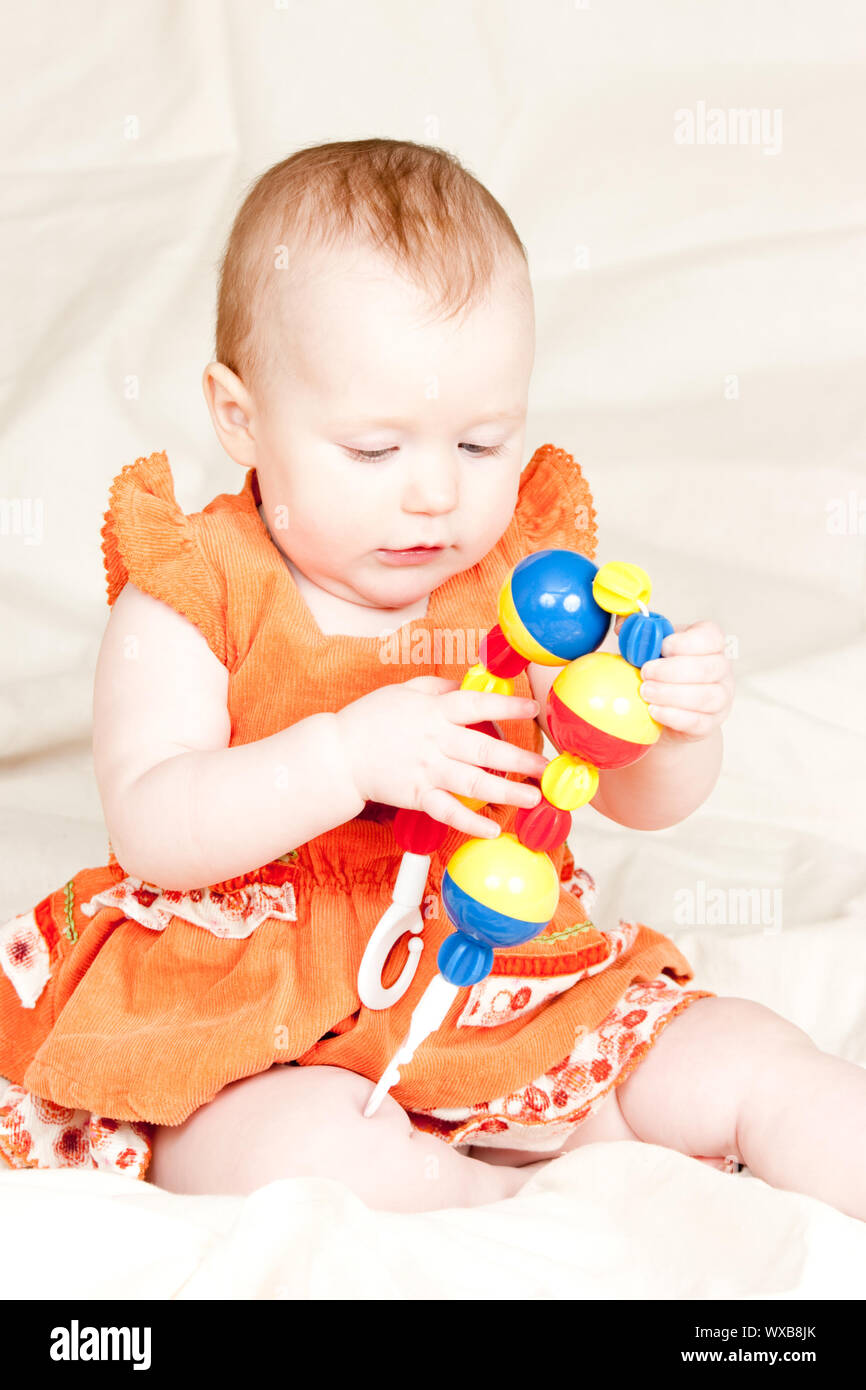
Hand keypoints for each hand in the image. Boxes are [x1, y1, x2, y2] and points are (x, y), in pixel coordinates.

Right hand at [335, 676, 547, 837]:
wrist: (337, 753)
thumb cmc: (371, 719)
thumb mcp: (405, 690)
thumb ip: (439, 688)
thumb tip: (467, 685)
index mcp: (435, 710)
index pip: (477, 704)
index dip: (508, 705)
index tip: (534, 708)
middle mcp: (435, 740)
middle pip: (485, 749)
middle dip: (520, 759)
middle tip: (545, 768)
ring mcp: (427, 769)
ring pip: (473, 782)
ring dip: (506, 791)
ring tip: (532, 798)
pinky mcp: (416, 795)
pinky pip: (448, 811)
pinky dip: (470, 822)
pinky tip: (493, 829)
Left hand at [622, 619, 733, 743]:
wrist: (666, 711)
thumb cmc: (660, 673)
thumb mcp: (650, 648)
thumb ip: (638, 633)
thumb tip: (622, 625)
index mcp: (709, 643)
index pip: (710, 637)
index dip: (685, 642)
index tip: (660, 647)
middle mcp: (721, 669)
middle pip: (709, 667)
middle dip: (672, 671)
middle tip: (645, 673)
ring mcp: (720, 698)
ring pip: (707, 696)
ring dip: (672, 694)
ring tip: (646, 692)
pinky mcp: (710, 723)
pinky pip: (698, 721)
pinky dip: (673, 716)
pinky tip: (654, 710)